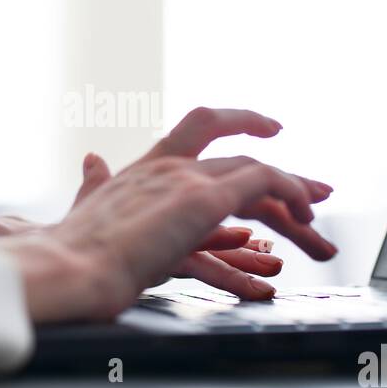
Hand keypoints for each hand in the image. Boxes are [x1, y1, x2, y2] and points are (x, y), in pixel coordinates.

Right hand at [2, 107, 337, 323]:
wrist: (66, 266)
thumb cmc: (69, 249)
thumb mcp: (87, 207)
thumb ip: (94, 184)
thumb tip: (91, 160)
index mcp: (145, 168)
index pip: (200, 126)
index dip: (239, 121)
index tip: (270, 128)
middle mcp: (170, 167)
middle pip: (242, 162)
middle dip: (286, 179)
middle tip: (320, 192)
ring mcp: (185, 181)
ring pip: (258, 176)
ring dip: (295, 198)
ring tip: (319, 223)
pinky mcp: (199, 202)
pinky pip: (260, 190)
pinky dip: (287, 203)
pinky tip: (304, 226)